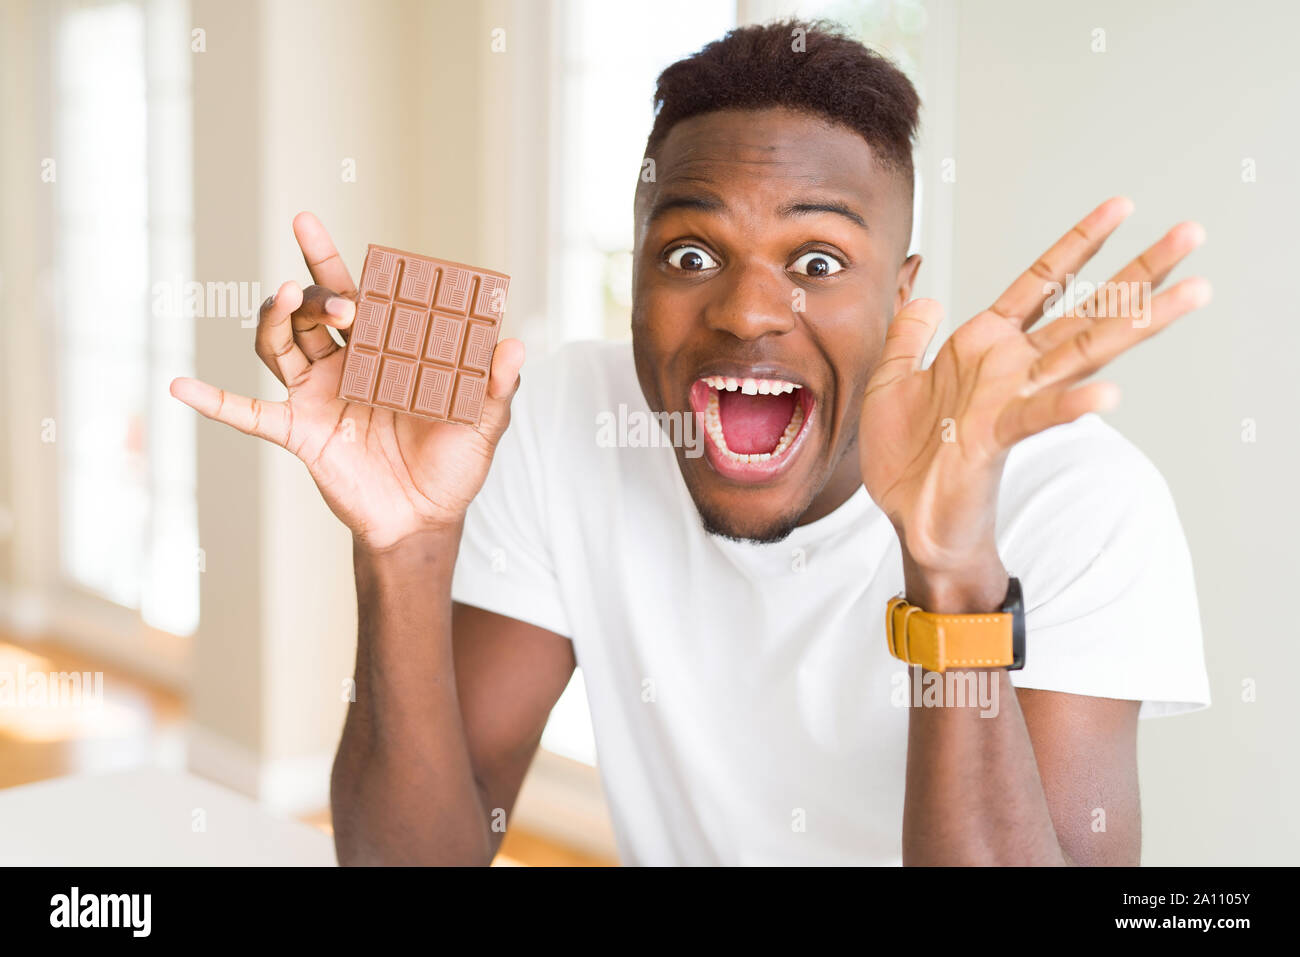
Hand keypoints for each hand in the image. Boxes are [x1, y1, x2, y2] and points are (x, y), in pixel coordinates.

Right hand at [170, 212, 524, 549]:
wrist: (424, 520)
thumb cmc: (455, 466)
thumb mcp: (483, 424)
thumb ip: (496, 385)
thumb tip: (515, 342)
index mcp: (389, 350)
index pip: (362, 295)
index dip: (336, 262)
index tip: (310, 227)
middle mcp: (348, 363)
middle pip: (315, 308)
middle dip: (319, 289)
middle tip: (338, 298)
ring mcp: (319, 394)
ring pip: (282, 342)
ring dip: (276, 318)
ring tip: (281, 298)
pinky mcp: (300, 431)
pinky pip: (249, 414)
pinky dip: (213, 401)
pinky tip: (178, 384)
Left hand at [859, 197, 1209, 581]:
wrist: (910, 517)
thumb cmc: (906, 455)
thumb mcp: (892, 378)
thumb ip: (910, 335)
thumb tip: (926, 297)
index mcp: (986, 346)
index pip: (1042, 282)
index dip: (1079, 243)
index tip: (1121, 206)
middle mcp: (1011, 367)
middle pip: (1086, 309)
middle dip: (1139, 272)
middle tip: (1193, 233)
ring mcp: (1011, 399)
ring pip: (1084, 351)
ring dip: (1137, 322)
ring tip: (1189, 292)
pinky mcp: (997, 437)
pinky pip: (1039, 415)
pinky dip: (1072, 405)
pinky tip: (1110, 393)